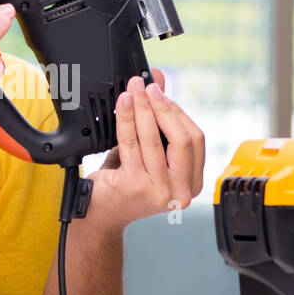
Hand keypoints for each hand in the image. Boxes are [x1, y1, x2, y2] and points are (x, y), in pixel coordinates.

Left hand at [85, 69, 205, 229]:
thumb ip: (157, 118)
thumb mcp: (146, 150)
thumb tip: (159, 80)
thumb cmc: (123, 184)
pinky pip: (133, 144)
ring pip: (155, 139)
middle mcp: (180, 192)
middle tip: (146, 87)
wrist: (99, 214)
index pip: (195, 140)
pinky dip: (127, 120)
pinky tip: (123, 104)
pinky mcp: (135, 186)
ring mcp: (159, 192)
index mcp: (191, 184)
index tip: (160, 92)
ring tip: (133, 90)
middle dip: (162, 107)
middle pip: (182, 139)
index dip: (178, 112)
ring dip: (143, 109)